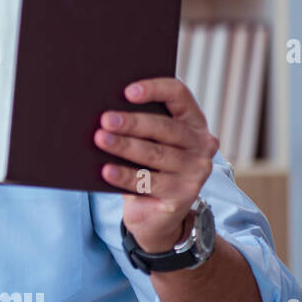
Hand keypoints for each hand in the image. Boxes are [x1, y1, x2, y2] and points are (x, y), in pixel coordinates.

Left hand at [95, 77, 218, 252]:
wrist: (155, 213)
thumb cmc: (145, 166)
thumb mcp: (145, 143)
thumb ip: (136, 127)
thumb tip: (104, 114)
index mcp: (192, 121)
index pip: (179, 95)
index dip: (155, 89)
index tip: (127, 91)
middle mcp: (201, 144)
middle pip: (166, 127)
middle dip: (133, 122)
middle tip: (106, 119)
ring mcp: (195, 171)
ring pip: (157, 154)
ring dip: (126, 146)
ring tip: (100, 139)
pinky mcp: (183, 195)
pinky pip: (150, 182)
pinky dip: (125, 175)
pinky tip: (106, 170)